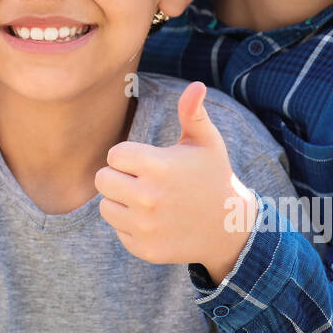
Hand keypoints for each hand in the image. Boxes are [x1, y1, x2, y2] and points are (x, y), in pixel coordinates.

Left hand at [96, 81, 257, 275]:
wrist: (230, 228)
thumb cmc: (213, 177)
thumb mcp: (206, 143)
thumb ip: (193, 113)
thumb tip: (197, 85)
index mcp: (158, 167)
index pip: (114, 155)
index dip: (129, 157)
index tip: (149, 162)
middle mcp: (147, 197)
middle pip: (102, 180)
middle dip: (119, 178)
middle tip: (144, 181)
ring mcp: (144, 226)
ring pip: (106, 206)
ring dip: (121, 202)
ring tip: (148, 200)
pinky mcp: (143, 248)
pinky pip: (118, 230)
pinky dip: (130, 226)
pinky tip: (154, 221)